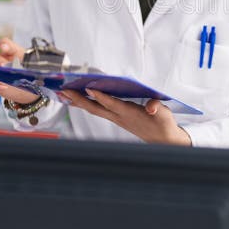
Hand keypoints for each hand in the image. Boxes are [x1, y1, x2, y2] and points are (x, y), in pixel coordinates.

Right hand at [0, 38, 36, 104]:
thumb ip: (28, 68)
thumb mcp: (35, 69)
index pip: (4, 43)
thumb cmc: (33, 74)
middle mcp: (0, 59)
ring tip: (2, 78)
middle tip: (2, 65)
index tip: (4, 47)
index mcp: (12, 51)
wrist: (33, 89)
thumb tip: (20, 70)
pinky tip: (2, 87)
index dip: (3, 44)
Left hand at [60, 89, 191, 145]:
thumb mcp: (164, 115)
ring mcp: (116, 119)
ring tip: (64, 94)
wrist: (163, 139)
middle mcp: (120, 117)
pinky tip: (79, 101)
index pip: (113, 104)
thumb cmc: (163, 124)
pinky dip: (87, 105)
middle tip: (65, 91)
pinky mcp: (116, 119)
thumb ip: (157, 108)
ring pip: (94, 110)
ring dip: (79, 102)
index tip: (89, 88)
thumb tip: (152, 107)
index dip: (102, 97)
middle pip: (96, 108)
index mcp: (130, 113)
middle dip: (80, 99)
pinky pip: (98, 111)